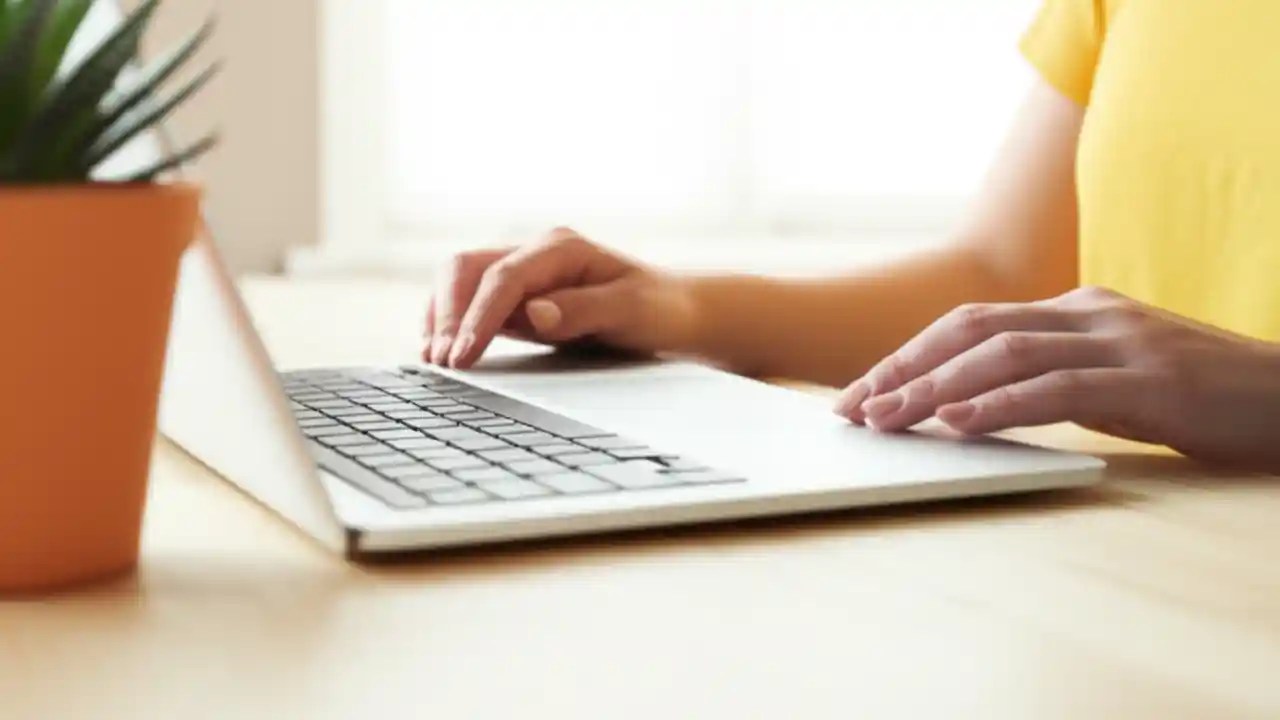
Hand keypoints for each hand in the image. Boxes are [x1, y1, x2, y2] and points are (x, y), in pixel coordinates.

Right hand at [423, 227, 695, 368]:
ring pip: (458, 281)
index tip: (462, 356)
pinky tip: (442, 351)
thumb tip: (534, 312)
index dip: (478, 317)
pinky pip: (468, 301)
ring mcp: (521, 273)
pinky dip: (449, 322)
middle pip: (466, 268)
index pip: (504, 277)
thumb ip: (583, 310)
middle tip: (441, 363)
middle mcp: (534, 253)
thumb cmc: (659, 310)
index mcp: (561, 248)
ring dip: (440, 317)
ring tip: (433, 361)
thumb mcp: (632, 313)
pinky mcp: (515, 297)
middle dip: (448, 314)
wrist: (674, 313)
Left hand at [834, 286, 1279, 469]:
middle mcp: (1090, 312)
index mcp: (1076, 307)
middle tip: (851, 408)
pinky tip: (957, 421)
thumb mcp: (1112, 376)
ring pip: (1003, 353)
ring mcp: (1120, 340)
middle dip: (903, 368)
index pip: (971, 323)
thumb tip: (969, 403)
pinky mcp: (1148, 380)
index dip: (909, 355)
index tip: (861, 391)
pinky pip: (1058, 388)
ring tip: (885, 418)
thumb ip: (1049, 377)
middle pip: (972, 329)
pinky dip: (999, 403)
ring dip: (935, 387)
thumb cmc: (1197, 394)